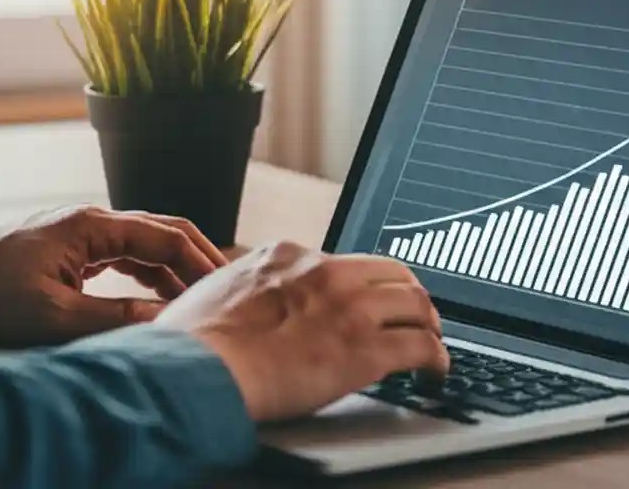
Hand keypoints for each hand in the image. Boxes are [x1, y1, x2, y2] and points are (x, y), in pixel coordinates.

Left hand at [0, 206, 226, 346]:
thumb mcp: (53, 318)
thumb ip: (116, 319)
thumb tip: (170, 323)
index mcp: (92, 225)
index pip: (167, 236)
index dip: (203, 264)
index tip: (228, 292)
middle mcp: (89, 221)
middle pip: (162, 232)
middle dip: (197, 261)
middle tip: (228, 293)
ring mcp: (75, 235)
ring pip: (143, 246)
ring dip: (173, 270)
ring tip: (201, 301)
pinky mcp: (63, 253)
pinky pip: (120, 259)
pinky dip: (146, 276)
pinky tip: (157, 300)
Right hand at [155, 242, 448, 422]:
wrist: (195, 370)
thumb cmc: (191, 342)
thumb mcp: (215, 291)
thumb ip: (242, 288)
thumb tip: (238, 301)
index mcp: (287, 256)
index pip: (344, 261)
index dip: (362, 285)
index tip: (367, 302)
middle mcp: (325, 272)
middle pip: (391, 272)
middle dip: (408, 295)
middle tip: (414, 318)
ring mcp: (349, 308)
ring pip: (416, 304)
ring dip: (429, 325)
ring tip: (432, 344)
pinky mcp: (365, 350)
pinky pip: (421, 347)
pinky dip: (437, 359)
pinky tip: (435, 372)